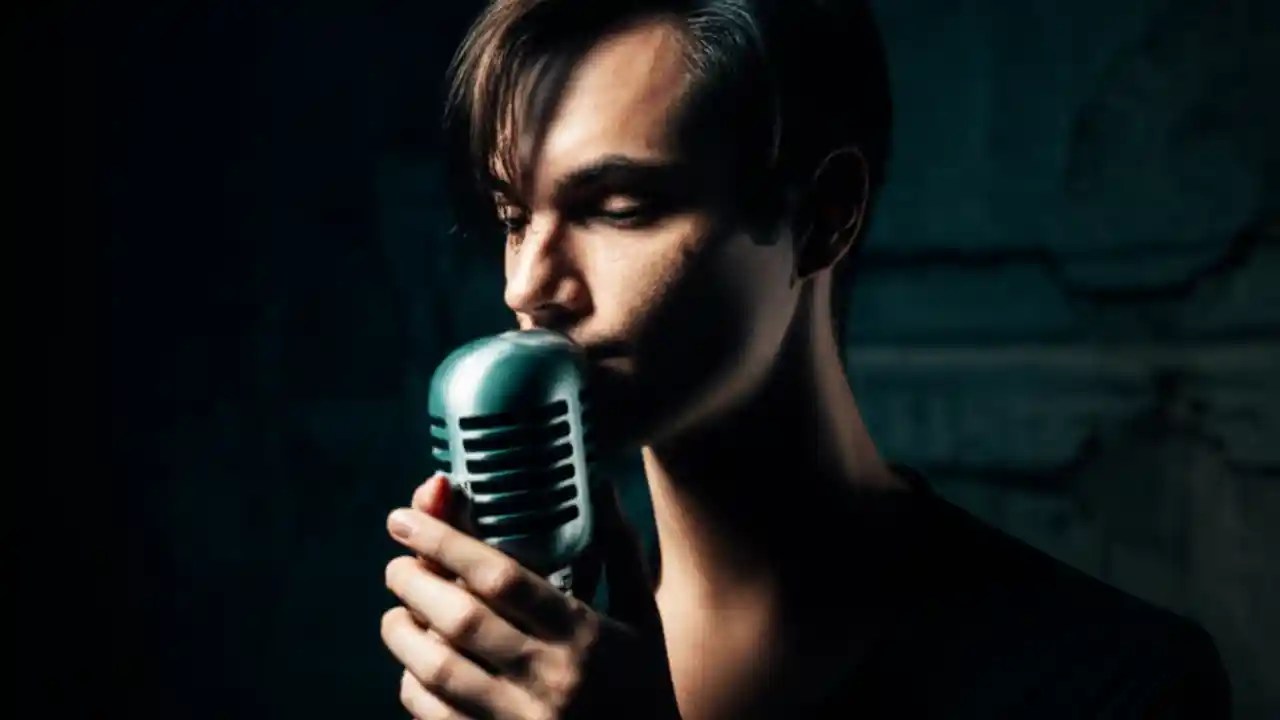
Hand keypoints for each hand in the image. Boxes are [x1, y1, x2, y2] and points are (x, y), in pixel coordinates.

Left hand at [381, 473, 677, 718]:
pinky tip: (414, 667)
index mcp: (584, 635)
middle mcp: (550, 677)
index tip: (405, 518)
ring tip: (397, 611)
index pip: (502, 577)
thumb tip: (600, 482)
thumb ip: (620, 550)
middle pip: (459, 618)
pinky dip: (413, 686)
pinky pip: (434, 716)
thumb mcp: (644, 620)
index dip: (446, 541)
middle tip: (398, 563)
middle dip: (414, 581)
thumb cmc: (644, 687)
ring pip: (435, 670)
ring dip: (402, 633)